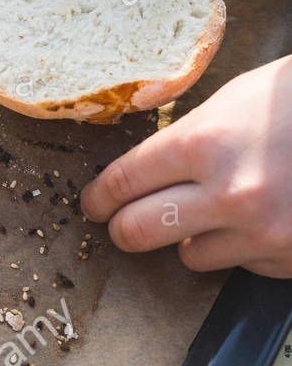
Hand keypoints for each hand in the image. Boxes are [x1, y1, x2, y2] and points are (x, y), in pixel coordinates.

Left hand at [80, 57, 291, 277]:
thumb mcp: (237, 101)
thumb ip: (189, 137)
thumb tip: (144, 170)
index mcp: (203, 143)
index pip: (122, 183)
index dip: (99, 197)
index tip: (94, 203)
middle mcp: (228, 193)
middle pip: (139, 232)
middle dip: (124, 229)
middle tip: (123, 224)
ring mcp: (261, 232)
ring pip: (189, 258)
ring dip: (193, 239)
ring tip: (216, 210)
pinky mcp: (287, 258)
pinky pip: (242, 264)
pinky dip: (244, 247)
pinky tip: (264, 216)